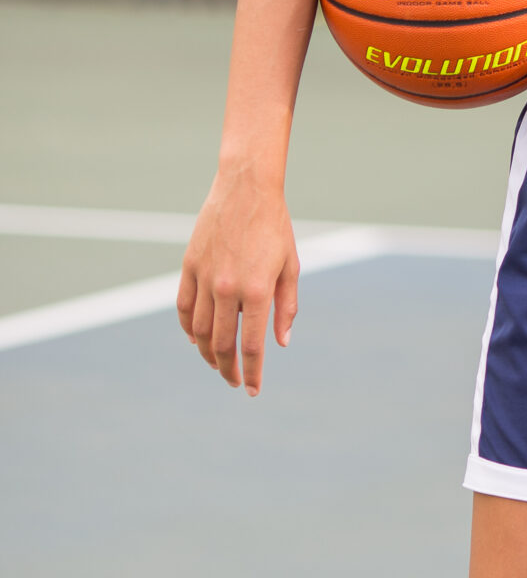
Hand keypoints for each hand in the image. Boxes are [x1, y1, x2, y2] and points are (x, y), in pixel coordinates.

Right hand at [176, 165, 298, 396]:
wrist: (247, 187)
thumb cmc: (275, 225)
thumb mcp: (290, 265)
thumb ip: (286, 306)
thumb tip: (281, 342)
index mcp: (257, 290)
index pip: (251, 346)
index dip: (253, 373)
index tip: (253, 390)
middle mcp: (227, 288)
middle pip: (222, 345)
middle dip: (228, 369)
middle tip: (234, 381)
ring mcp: (205, 278)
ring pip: (200, 332)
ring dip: (207, 354)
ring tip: (217, 363)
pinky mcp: (189, 266)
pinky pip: (185, 309)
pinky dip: (189, 329)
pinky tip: (197, 339)